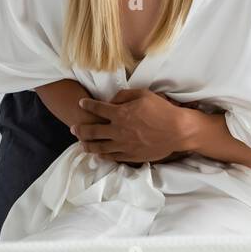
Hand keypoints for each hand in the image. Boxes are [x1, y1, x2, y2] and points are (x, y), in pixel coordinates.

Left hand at [76, 88, 193, 164]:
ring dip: (87, 145)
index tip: (81, 104)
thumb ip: (124, 95)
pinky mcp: (130, 155)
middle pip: (92, 131)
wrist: (177, 131)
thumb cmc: (162, 110)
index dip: (87, 105)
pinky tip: (98, 154)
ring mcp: (123, 145)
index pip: (97, 109)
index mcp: (120, 114)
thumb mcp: (143, 94)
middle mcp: (118, 130)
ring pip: (99, 147)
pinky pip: (112, 157)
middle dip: (80, 129)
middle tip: (73, 128)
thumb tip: (111, 100)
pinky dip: (102, 155)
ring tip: (81, 144)